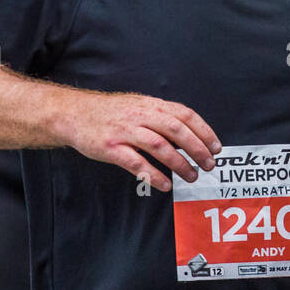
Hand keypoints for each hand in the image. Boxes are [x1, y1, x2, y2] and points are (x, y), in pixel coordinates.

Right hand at [56, 92, 222, 192]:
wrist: (74, 114)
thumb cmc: (110, 113)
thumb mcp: (138, 105)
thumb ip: (160, 116)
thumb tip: (189, 133)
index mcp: (150, 104)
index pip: (184, 114)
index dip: (203, 131)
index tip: (216, 147)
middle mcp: (140, 115)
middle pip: (177, 130)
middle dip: (197, 149)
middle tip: (209, 165)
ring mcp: (125, 131)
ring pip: (160, 146)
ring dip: (180, 164)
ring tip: (191, 176)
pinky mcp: (111, 148)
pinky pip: (137, 163)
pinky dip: (154, 175)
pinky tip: (166, 185)